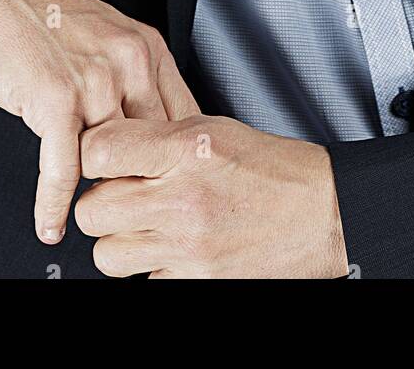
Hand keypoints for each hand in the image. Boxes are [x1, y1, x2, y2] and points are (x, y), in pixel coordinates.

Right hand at [0, 0, 198, 243]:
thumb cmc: (40, 12)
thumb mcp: (106, 36)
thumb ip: (130, 78)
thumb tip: (145, 128)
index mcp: (147, 48)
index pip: (182, 121)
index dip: (176, 162)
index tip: (173, 189)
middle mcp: (129, 62)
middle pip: (152, 147)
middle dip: (143, 185)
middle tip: (134, 217)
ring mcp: (95, 81)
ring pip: (111, 162)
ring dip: (101, 198)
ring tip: (96, 224)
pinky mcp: (56, 99)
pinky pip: (63, 169)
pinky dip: (54, 204)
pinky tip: (51, 222)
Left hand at [74, 115, 348, 277]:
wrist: (321, 212)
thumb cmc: (270, 168)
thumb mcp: (212, 130)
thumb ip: (157, 135)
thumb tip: (106, 145)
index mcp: (185, 150)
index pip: (99, 151)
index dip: (92, 153)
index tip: (101, 157)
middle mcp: (182, 199)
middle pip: (92, 209)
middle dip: (100, 201)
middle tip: (121, 193)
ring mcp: (188, 246)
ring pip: (107, 254)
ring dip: (119, 240)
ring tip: (143, 223)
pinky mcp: (196, 281)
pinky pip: (143, 281)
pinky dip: (151, 266)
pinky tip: (171, 245)